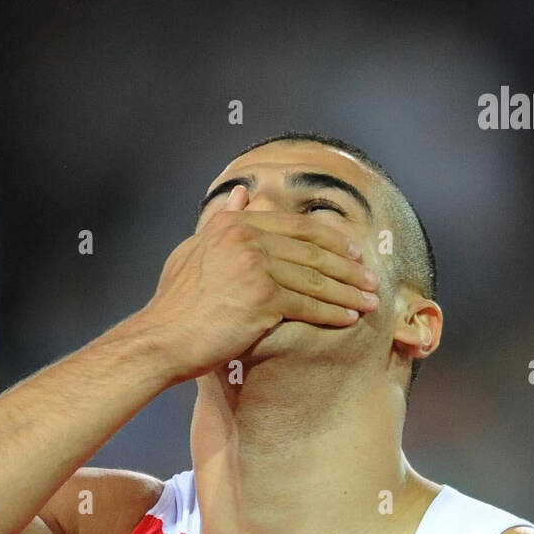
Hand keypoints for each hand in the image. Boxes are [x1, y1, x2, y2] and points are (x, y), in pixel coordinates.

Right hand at [139, 185, 380, 380]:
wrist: (162, 339)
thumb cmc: (174, 306)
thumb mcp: (192, 252)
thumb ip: (220, 222)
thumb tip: (241, 194)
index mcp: (234, 225)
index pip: (296, 226)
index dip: (331, 239)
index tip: (354, 252)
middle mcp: (247, 238)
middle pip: (312, 250)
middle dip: (348, 266)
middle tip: (372, 280)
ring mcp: (256, 267)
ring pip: (316, 278)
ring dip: (348, 291)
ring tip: (370, 301)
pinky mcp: (263, 298)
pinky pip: (308, 304)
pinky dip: (333, 312)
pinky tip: (349, 319)